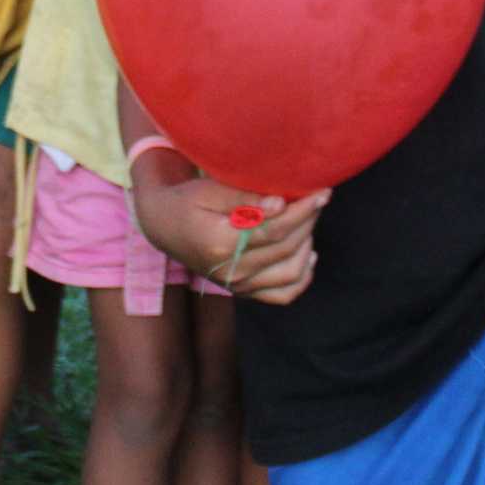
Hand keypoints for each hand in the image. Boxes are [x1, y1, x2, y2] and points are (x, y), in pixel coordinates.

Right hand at [131, 170, 325, 301]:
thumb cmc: (186, 201)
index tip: (322, 192)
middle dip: (308, 221)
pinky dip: (301, 278)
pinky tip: (308, 254)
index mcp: (220, 243)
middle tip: (318, 199)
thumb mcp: (209, 190)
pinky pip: (282, 294)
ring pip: (290, 273)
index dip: (303, 210)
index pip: (275, 229)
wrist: (163, 227)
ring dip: (307, 245)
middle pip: (286, 248)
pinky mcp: (242, 292)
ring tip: (308, 221)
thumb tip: (281, 204)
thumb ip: (245, 197)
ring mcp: (237, 286)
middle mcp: (230, 272)